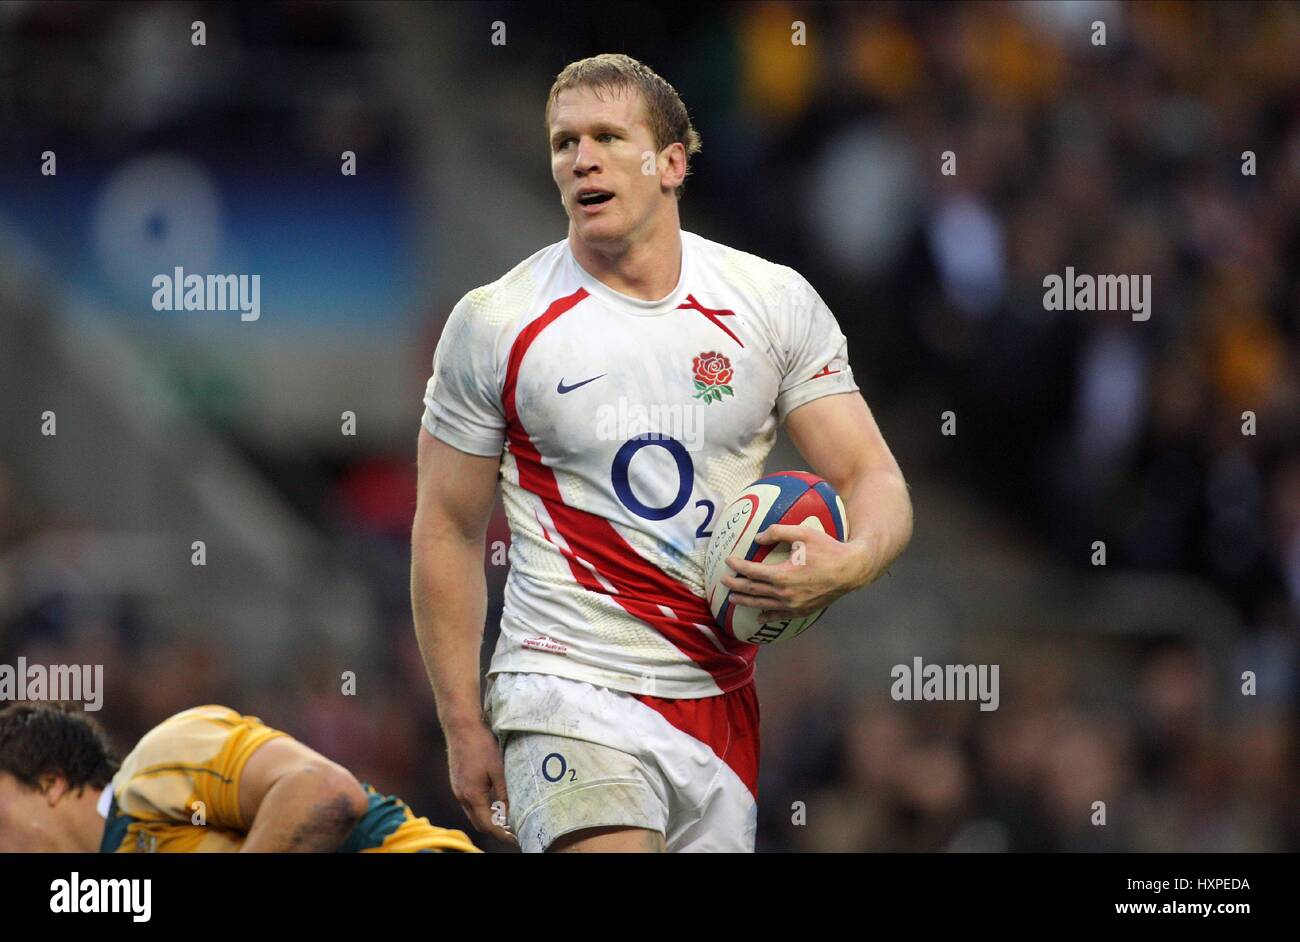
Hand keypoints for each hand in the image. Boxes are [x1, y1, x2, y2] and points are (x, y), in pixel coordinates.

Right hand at [445, 720, 517, 847]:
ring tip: (507, 820)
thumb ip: (504, 793)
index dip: (502, 834)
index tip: (516, 838)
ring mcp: (457, 790)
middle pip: (479, 824)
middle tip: (514, 831)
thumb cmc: (481, 745)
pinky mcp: (457, 783)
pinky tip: (494, 804)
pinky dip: (482, 809)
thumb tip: (511, 813)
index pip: (488, 825)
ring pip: (474, 814)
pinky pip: (470, 804)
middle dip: (496, 830)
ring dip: (489, 820)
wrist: (461, 727)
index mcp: (472, 796)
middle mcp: (462, 796)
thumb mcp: (498, 770)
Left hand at [722, 524, 870, 621]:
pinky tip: (760, 617)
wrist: (851, 570)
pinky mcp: (803, 611)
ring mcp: (793, 605)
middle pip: (753, 590)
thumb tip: (757, 537)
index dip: (738, 566)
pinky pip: (780, 616)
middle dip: (736, 585)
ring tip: (733, 598)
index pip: (752, 572)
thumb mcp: (803, 533)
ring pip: (762, 605)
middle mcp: (784, 593)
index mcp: (782, 575)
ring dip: (745, 601)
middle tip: (723, 581)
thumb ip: (777, 532)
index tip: (728, 561)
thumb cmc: (828, 549)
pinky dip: (768, 616)